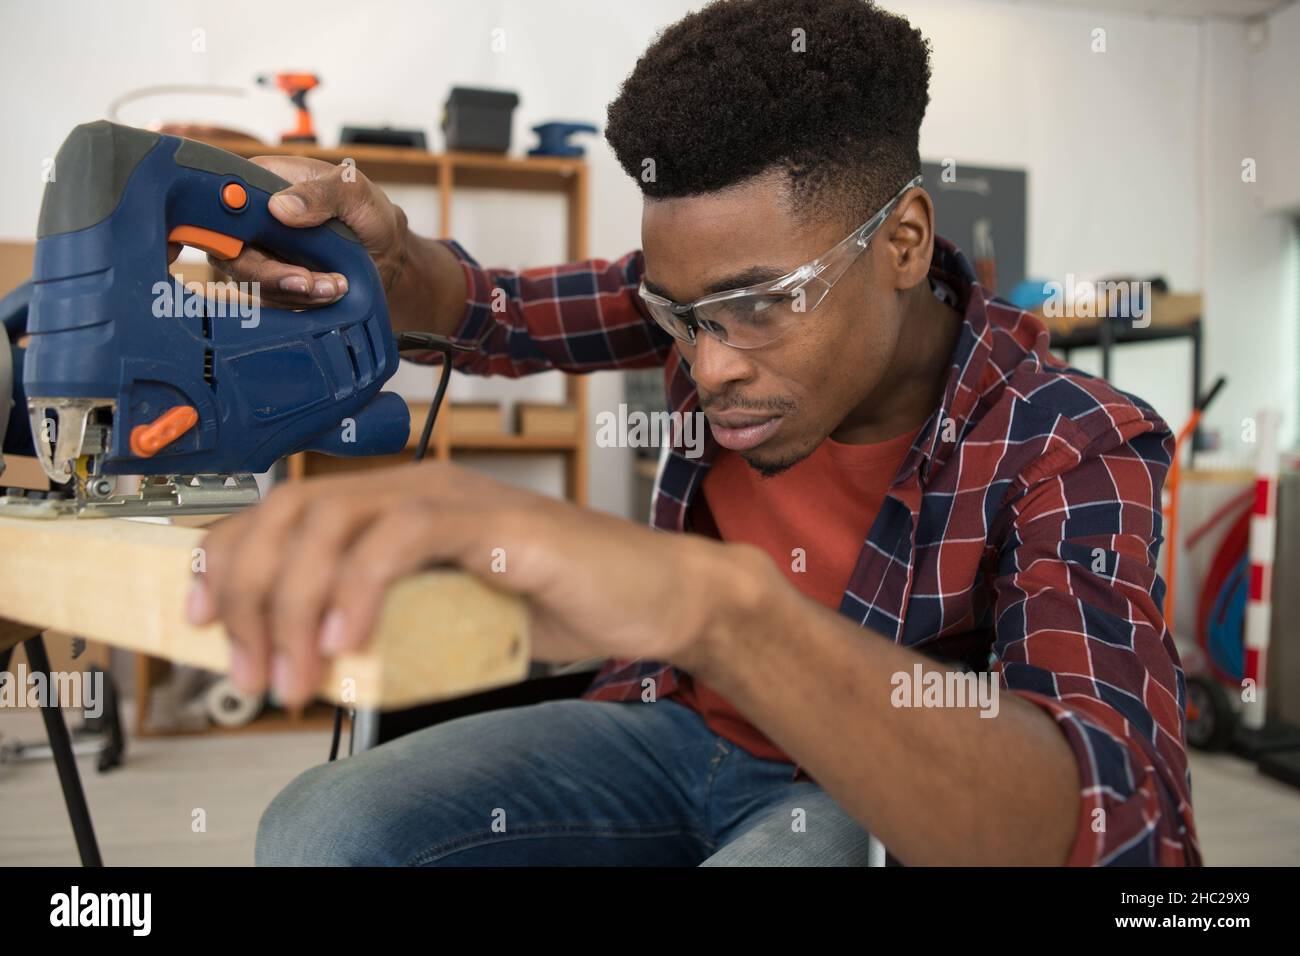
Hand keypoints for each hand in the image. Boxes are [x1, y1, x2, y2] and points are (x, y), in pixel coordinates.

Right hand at [169, 155, 409, 309]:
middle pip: (232, 253)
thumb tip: (281, 207)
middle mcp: (255, 220)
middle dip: (270, 274)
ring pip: (254, 283)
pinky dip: (304, 302)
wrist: (387, 250)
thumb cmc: (367, 212)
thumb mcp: (353, 191)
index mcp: (263, 183)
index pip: (222, 202)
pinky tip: (333, 292)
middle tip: (307, 281)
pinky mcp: (275, 283)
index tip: (244, 245)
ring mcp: (262, 254)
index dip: (219, 225)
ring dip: (296, 291)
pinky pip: (275, 300)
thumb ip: (322, 193)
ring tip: (336, 285)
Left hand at [186, 462, 765, 707]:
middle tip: (253, 670)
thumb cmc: (558, 602)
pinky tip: (347, 643)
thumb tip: (306, 653)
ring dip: (294, 604)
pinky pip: (404, 537)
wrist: (654, 596)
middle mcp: (418, 486)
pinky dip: (359, 589)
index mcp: (399, 502)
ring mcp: (457, 497)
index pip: (283, 508)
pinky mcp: (496, 520)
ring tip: (295, 677)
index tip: (197, 618)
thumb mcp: (445, 612)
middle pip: (292, 509)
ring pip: (335, 520)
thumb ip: (385, 614)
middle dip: (248, 593)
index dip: (226, 556)